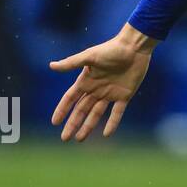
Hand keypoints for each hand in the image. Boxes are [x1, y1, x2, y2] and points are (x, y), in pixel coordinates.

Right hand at [50, 24, 157, 140]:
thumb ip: (71, 63)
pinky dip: (112, 123)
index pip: (70, 99)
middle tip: (64, 138)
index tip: (54, 122)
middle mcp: (96, 89)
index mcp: (86, 81)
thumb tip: (51, 66)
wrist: (134, 47)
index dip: (62, 110)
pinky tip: (107, 134)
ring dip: (88, 126)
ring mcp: (110, 93)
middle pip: (81, 110)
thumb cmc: (111, 49)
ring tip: (80, 139)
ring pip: (96, 113)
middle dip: (73, 123)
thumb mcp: (90, 56)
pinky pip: (117, 112)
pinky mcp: (125, 95)